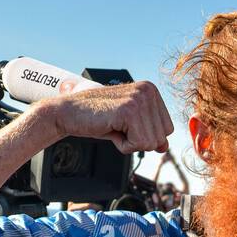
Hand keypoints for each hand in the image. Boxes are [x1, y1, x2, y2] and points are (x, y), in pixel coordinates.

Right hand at [51, 80, 173, 154]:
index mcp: (151, 90)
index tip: (125, 124)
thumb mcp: (130, 126)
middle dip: (138, 140)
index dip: (145, 135)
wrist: (68, 113)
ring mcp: (139, 99)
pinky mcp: (129, 110)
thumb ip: (150, 134)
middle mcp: (148, 90)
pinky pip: (138, 144)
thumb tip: (165, 147)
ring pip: (151, 143)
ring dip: (130, 143)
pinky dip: (123, 145)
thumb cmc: (98, 119)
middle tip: (117, 126)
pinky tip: (110, 128)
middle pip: (161, 137)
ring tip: (113, 126)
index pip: (168, 129)